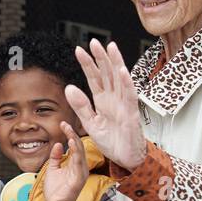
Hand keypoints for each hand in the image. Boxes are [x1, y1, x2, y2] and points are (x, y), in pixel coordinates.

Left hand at [42, 123, 89, 200]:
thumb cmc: (56, 191)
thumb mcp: (53, 169)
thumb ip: (55, 157)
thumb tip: (57, 144)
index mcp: (75, 164)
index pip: (74, 146)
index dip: (69, 134)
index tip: (62, 124)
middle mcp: (80, 167)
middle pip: (78, 147)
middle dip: (72, 134)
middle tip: (65, 124)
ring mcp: (80, 173)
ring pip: (80, 153)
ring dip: (74, 141)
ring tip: (69, 131)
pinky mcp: (78, 179)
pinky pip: (79, 163)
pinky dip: (76, 153)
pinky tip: (72, 144)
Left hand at [68, 39, 147, 170]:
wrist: (125, 158)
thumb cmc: (112, 141)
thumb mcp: (90, 123)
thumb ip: (80, 106)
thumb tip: (69, 88)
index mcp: (102, 100)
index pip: (94, 78)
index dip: (87, 64)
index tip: (79, 50)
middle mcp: (113, 98)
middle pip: (107, 74)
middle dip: (100, 57)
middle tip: (93, 42)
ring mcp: (123, 104)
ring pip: (119, 79)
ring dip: (115, 63)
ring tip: (111, 47)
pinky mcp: (132, 113)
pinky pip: (130, 95)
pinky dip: (126, 82)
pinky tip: (122, 70)